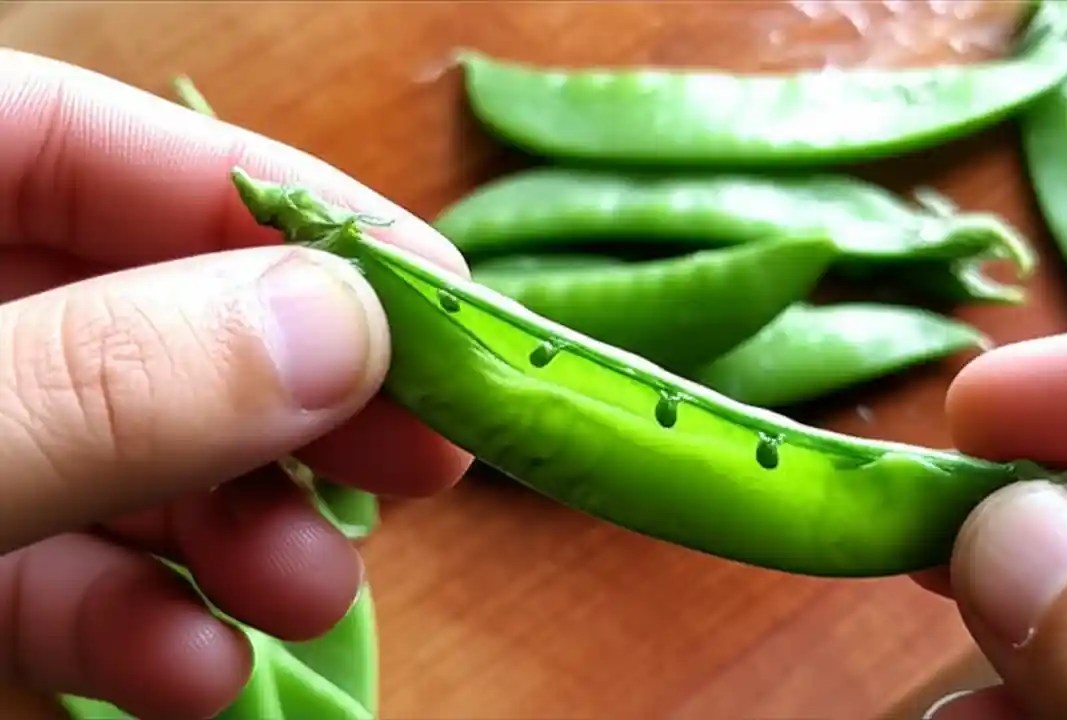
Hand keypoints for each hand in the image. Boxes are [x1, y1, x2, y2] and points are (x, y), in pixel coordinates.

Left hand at [0, 50, 471, 717]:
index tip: (433, 297)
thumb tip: (339, 329)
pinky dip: (125, 620)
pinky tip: (192, 670)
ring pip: (109, 450)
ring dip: (228, 528)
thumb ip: (104, 381)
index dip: (279, 207)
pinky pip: (37, 565)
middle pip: (138, 307)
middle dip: (286, 394)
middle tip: (425, 454)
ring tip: (307, 588)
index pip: (100, 145)